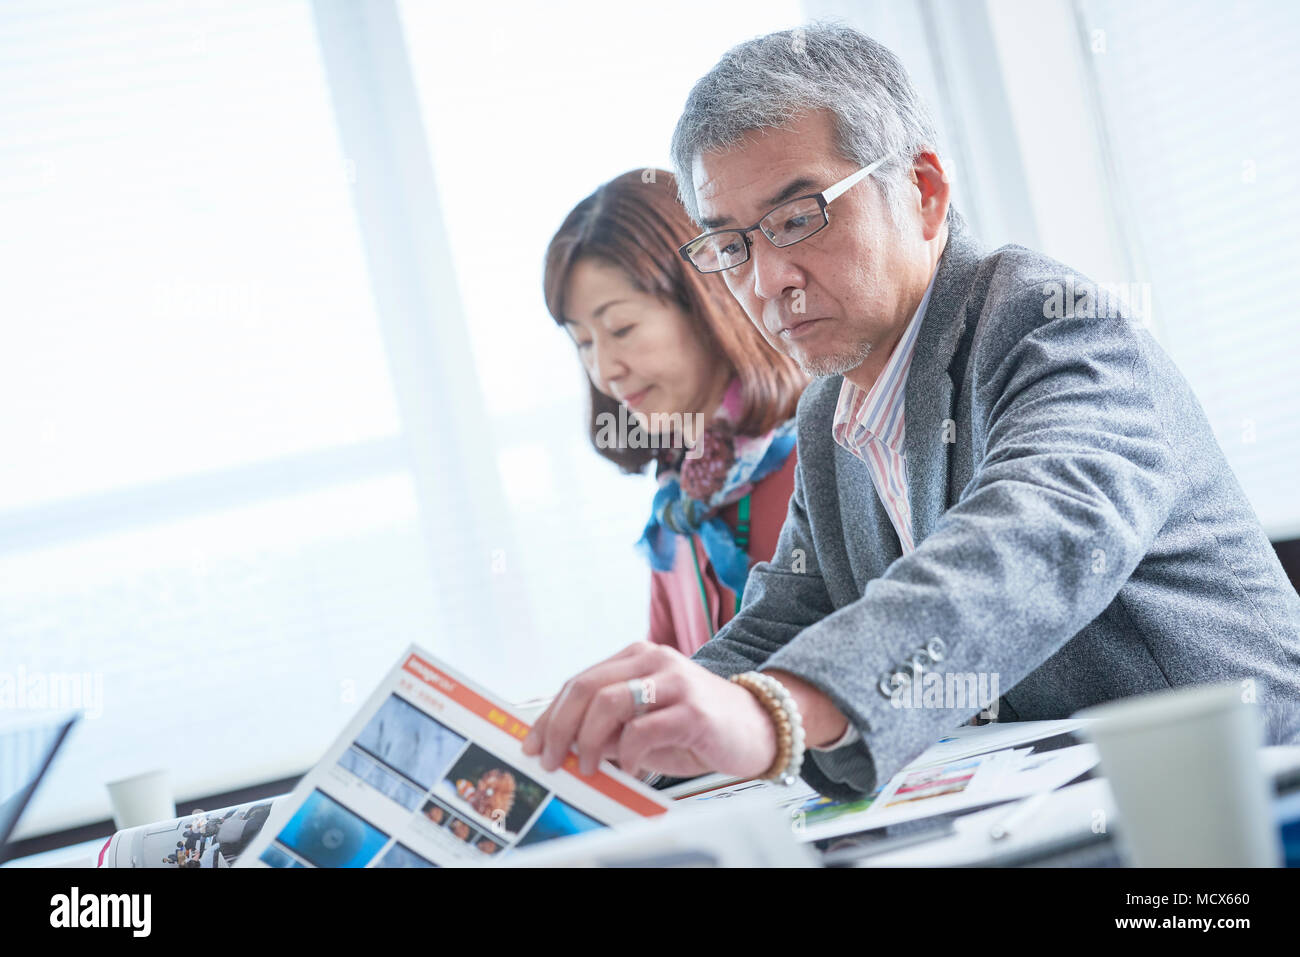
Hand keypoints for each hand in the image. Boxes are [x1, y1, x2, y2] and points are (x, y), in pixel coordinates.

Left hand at [520, 642, 777, 779]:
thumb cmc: (699, 726)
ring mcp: (673, 681)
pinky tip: (632, 768)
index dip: (550, 714)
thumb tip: (566, 747)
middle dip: (559, 727)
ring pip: (608, 702)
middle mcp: (653, 660)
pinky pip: (643, 729)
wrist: (759, 726)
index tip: (533, 744)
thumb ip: (611, 729)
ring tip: (589, 766)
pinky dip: (628, 753)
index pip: (579, 681)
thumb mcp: (646, 724)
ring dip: (588, 740)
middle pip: (586, 687)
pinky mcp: (691, 709)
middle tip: (551, 759)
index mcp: (637, 658)